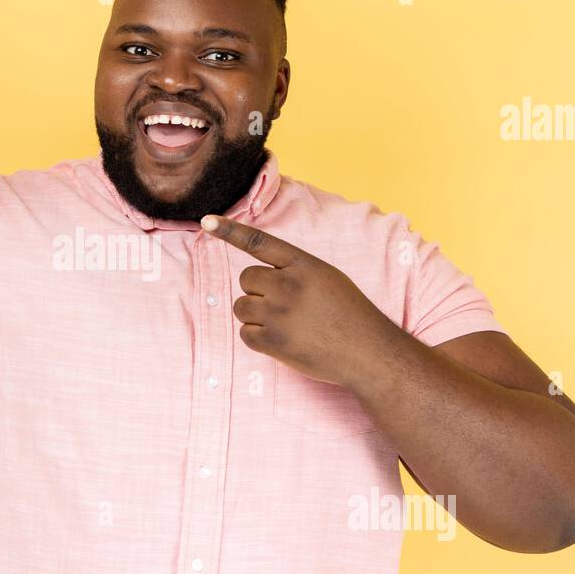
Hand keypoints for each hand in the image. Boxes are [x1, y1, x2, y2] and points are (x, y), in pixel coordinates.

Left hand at [200, 213, 397, 388]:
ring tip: (285, 324)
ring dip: (255, 315)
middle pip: (246, 279)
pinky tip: (282, 340)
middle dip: (257, 291)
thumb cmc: (350, 314)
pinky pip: (245, 333)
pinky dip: (258, 338)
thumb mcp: (327, 278)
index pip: (258, 242)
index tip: (206, 221)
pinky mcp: (273, 341)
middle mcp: (287, 285)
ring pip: (241, 306)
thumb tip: (261, 280)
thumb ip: (295, 271)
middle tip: (283, 305)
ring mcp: (278, 313)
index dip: (230, 230)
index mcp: (303, 264)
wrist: (368, 352)